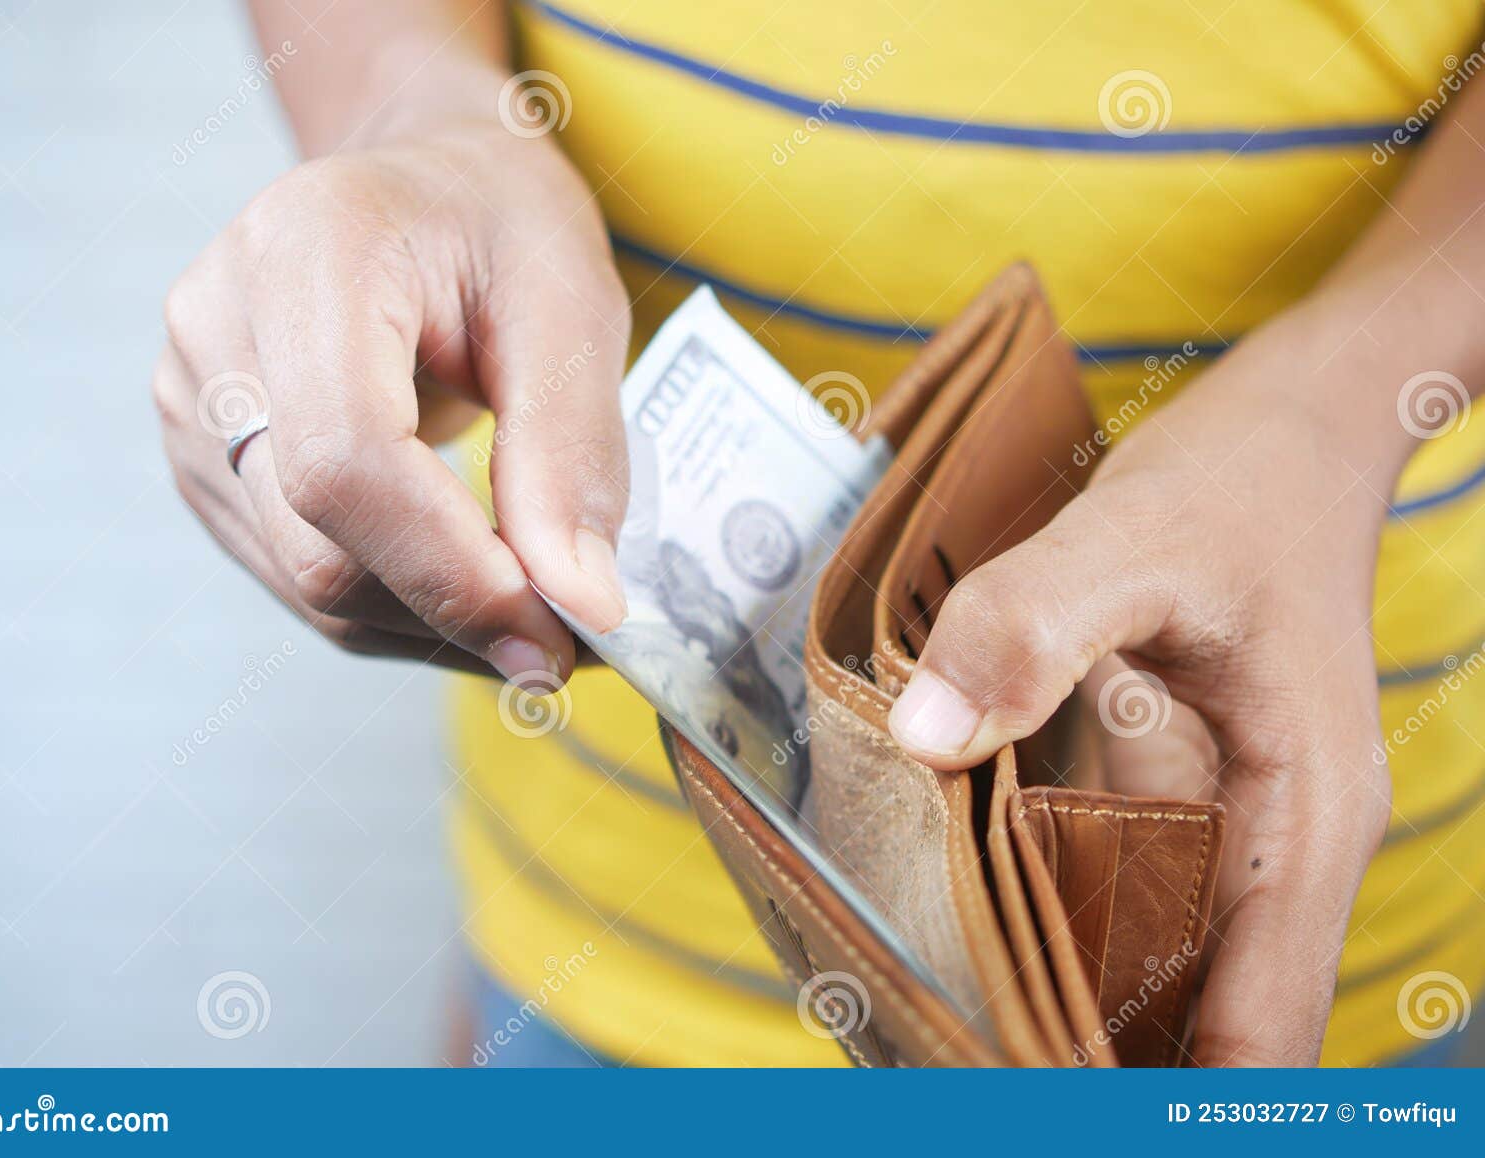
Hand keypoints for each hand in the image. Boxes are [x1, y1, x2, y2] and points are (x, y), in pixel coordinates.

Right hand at [154, 124, 630, 685]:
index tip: (559, 632)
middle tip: (575, 633)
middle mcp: (217, 327)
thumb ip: (571, 451)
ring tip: (538, 604)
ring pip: (309, 585)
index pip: (344, 460)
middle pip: (318, 544)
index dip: (450, 570)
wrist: (425, 191)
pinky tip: (471, 582)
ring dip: (435, 625)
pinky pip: (301, 581)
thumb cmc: (500, 224)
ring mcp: (193, 402)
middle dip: (458, 610)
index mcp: (304, 251)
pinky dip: (400, 609)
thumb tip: (580, 604)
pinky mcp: (207, 462)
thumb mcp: (573, 305)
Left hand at [887, 365, 1394, 1065]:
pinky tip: (969, 928)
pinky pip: (1125, 895)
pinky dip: (1060, 928)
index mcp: (1301, 823)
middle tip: (958, 1068)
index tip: (1038, 1099)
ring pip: (1161, 970)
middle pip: (1204, 1029)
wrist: (1291, 431)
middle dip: (1097, 1069)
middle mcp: (1277, 849)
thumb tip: (925, 736)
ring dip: (1072, 1013)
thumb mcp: (1135, 535)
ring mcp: (1231, 827)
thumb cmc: (1238, 484)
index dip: (1157, 1101)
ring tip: (949, 1034)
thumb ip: (1032, 625)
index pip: (1256, 1035)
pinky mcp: (1182, 795)